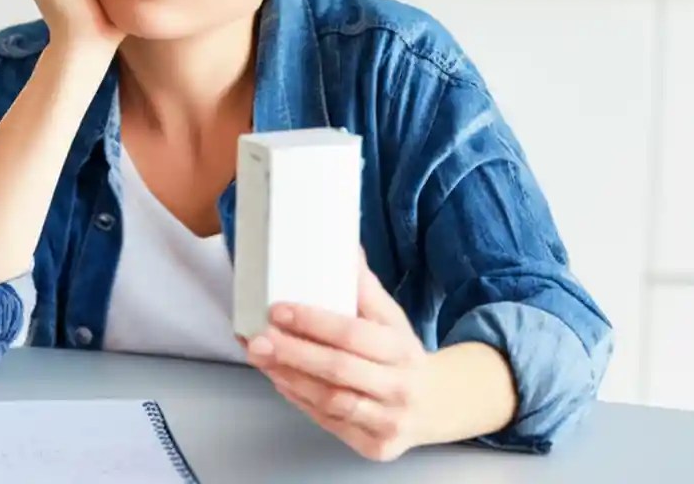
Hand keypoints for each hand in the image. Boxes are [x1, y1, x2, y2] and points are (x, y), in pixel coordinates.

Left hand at [244, 252, 429, 461]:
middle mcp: (400, 387)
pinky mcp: (376, 446)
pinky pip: (329, 422)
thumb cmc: (400, 354)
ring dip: (289, 378)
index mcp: (402, 349)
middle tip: (257, 339)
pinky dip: (299, 400)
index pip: (354, 334)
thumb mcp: (391, 318)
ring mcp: (389, 421)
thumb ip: (364, 288)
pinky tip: (279, 379)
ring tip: (259, 358)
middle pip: (338, 370)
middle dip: (292, 353)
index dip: (314, 322)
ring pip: (330, 401)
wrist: (437, 405)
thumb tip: (345, 247)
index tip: (278, 309)